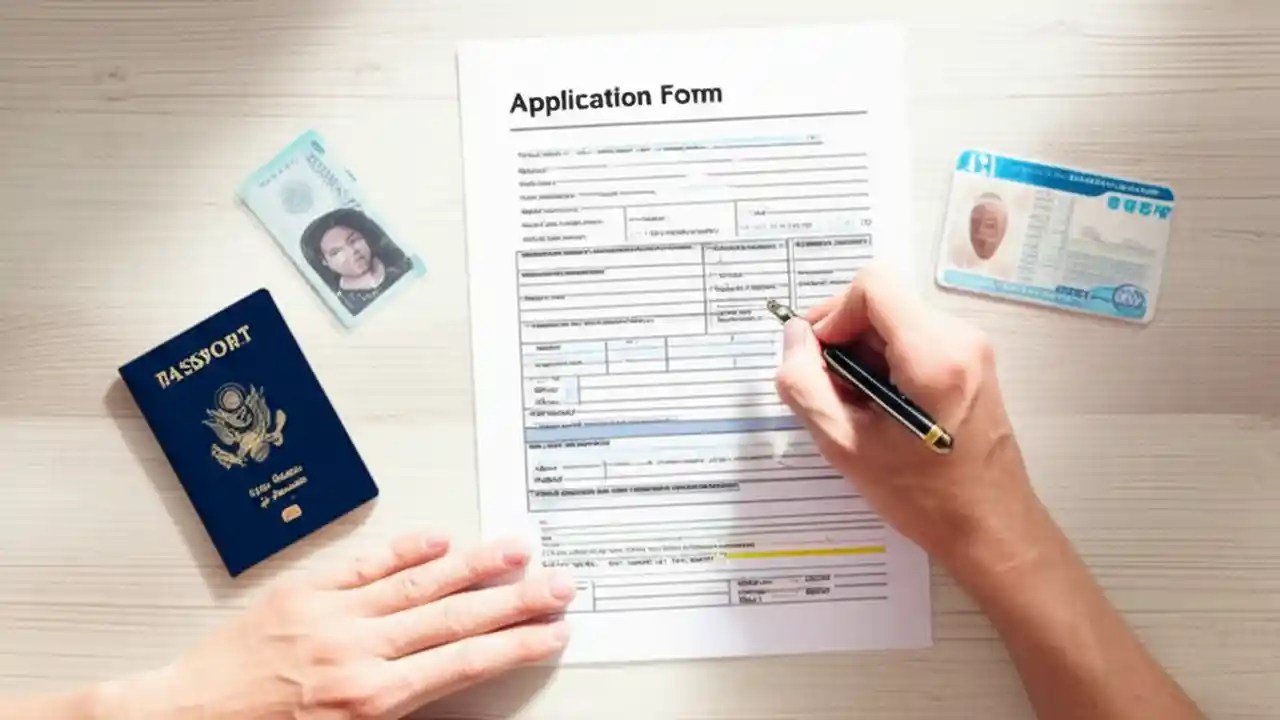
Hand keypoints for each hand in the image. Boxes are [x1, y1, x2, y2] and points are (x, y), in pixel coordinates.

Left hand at [93, 533, 574, 719]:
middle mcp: (360, 653)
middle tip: (557, 584)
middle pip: (458, 619)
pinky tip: (440, 539)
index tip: (551, 632)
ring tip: (516, 549)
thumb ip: (400, 711)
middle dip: (516, 601)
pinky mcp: (305, 592)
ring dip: (475, 564)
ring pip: (420, 583)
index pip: (466, 662)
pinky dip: (406, 549)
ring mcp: (334, 616)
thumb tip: (452, 692)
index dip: (517, 644)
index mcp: (374, 701)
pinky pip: (366, 565)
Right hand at [774, 264, 1045, 578]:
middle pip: (881, 302)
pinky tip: (879, 409)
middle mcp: (959, 338)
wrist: (991, 528)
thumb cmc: (923, 497)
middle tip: (830, 392)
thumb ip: (805, 385)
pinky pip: (913, 340)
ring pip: (894, 321)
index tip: (819, 359)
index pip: (872, 285)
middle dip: (843, 339)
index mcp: (934, 354)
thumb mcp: (845, 445)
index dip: (832, 315)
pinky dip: (885, 364)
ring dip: (862, 355)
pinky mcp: (971, 362)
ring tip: (856, 408)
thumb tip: (793, 337)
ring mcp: (971, 348)